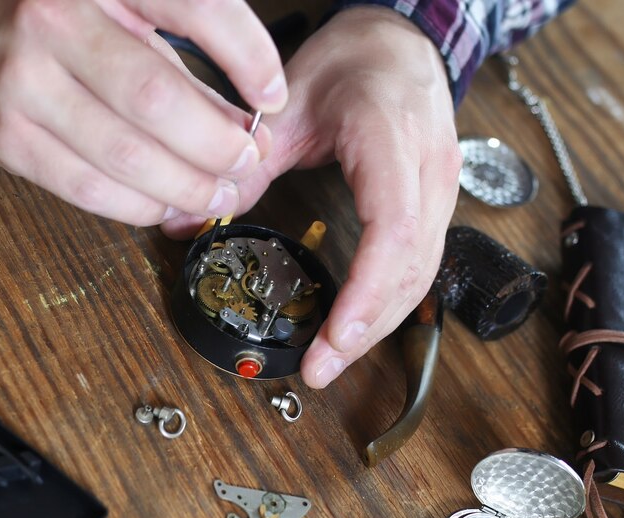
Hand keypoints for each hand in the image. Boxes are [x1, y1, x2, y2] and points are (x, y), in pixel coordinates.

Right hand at [0, 0, 283, 224]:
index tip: (273, 100)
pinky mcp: (5, 137)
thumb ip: (190, 67)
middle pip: (155, 98)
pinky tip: (167, 205)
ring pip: (123, 154)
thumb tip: (251, 127)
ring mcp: (22, 80)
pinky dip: (139, 204)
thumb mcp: (129, 21)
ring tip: (217, 195)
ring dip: (185, 186)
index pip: (191, 6)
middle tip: (245, 164)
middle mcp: (54, 19)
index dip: (246, 55)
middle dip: (215, 144)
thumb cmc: (65, 30)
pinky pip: (86, 187)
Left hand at [166, 7, 461, 387]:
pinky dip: (386, 302)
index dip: (367, 290)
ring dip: (379, 324)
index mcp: (392, 137)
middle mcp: (429, 171)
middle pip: (412, 268)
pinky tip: (354, 327)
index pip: (394, 228)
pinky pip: (419, 265)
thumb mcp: (286, 105)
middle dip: (367, 326)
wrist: (400, 43)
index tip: (334, 336)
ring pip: (422, 275)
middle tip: (319, 368)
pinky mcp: (436, 207)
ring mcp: (441, 191)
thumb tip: (182, 222)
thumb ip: (242, 163)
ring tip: (331, 360)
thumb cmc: (352, 63)